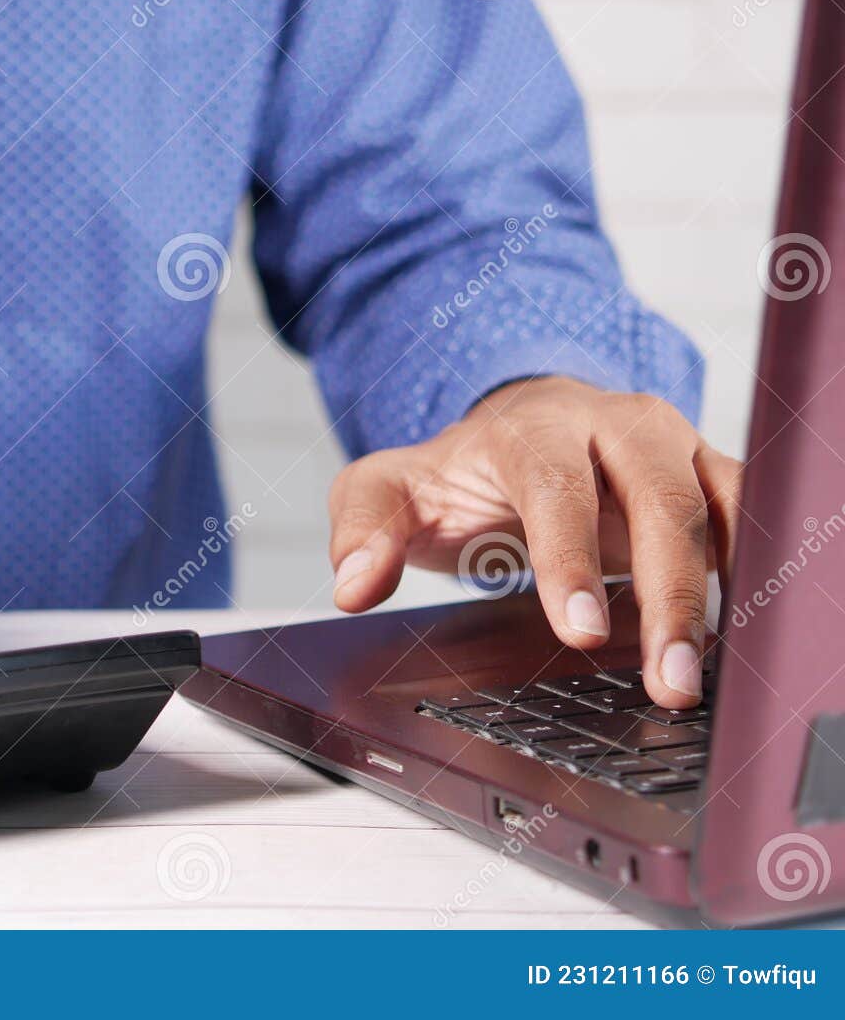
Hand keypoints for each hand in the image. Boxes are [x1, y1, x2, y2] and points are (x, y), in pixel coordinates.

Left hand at [326, 377, 740, 708]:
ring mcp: (673, 446)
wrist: (515, 430)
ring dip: (719, 595)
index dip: (570, 558)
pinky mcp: (710, 475)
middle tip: (665, 679)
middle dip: (669, 592)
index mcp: (535, 426)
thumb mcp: (389, 490)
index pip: (557, 487)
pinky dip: (751, 573)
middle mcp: (616, 425)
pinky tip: (737, 639)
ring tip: (699, 677)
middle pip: (659, 498)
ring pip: (718, 509)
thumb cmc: (459, 472)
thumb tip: (353, 583)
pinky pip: (748, 516)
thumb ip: (362, 528)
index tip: (578, 631)